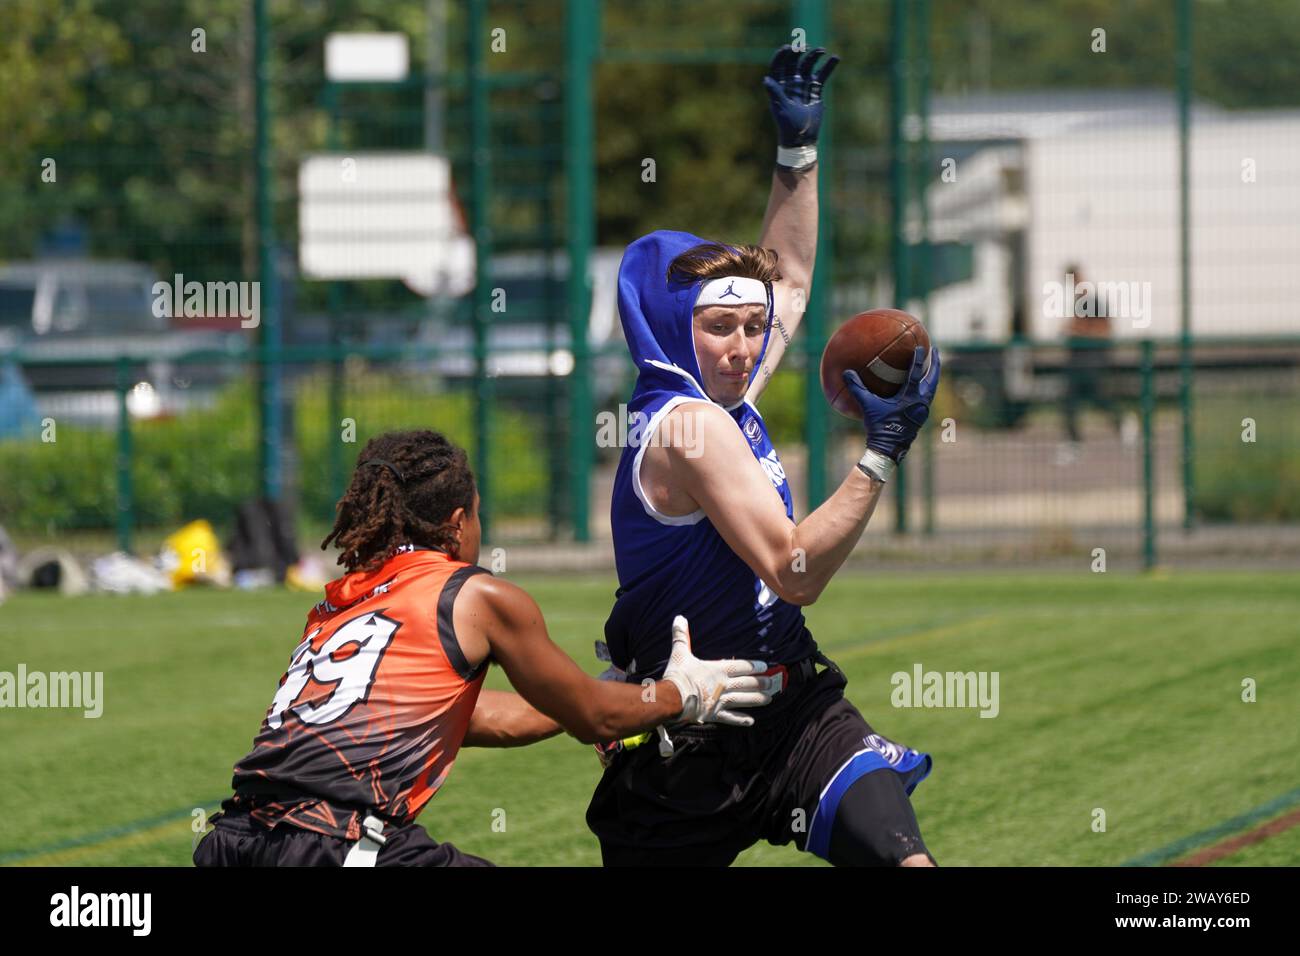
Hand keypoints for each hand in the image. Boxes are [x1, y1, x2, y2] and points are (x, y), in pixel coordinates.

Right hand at [662, 616, 774, 725]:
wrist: (672, 698)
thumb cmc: (678, 675)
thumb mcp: (680, 653)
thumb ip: (681, 636)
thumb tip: (679, 618)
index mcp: (717, 670)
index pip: (740, 666)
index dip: (753, 666)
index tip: (764, 667)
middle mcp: (723, 685)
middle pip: (746, 683)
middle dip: (760, 683)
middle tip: (772, 683)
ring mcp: (720, 701)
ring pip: (743, 699)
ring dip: (757, 699)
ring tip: (769, 699)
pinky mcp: (714, 714)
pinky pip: (730, 718)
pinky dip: (741, 719)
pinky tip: (751, 721)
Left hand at [763, 44, 839, 146]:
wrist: (802, 139)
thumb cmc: (788, 126)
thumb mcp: (781, 109)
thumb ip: (775, 93)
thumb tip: (766, 79)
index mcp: (779, 86)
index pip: (778, 66)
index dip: (782, 55)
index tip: (789, 47)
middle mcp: (790, 83)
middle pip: (794, 62)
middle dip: (799, 52)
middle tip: (805, 46)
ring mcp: (803, 85)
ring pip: (808, 65)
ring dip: (814, 56)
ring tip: (822, 50)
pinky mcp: (815, 89)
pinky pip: (822, 75)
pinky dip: (828, 66)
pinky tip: (835, 58)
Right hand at [842, 346, 940, 462]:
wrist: (888, 449)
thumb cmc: (878, 426)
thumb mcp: (867, 405)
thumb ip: (857, 388)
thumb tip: (846, 372)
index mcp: (910, 398)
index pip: (916, 374)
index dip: (918, 359)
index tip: (919, 347)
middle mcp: (920, 402)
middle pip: (933, 379)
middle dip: (935, 364)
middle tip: (935, 351)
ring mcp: (923, 410)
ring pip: (932, 388)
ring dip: (932, 375)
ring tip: (931, 365)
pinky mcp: (921, 416)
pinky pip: (927, 396)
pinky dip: (926, 386)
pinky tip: (921, 384)